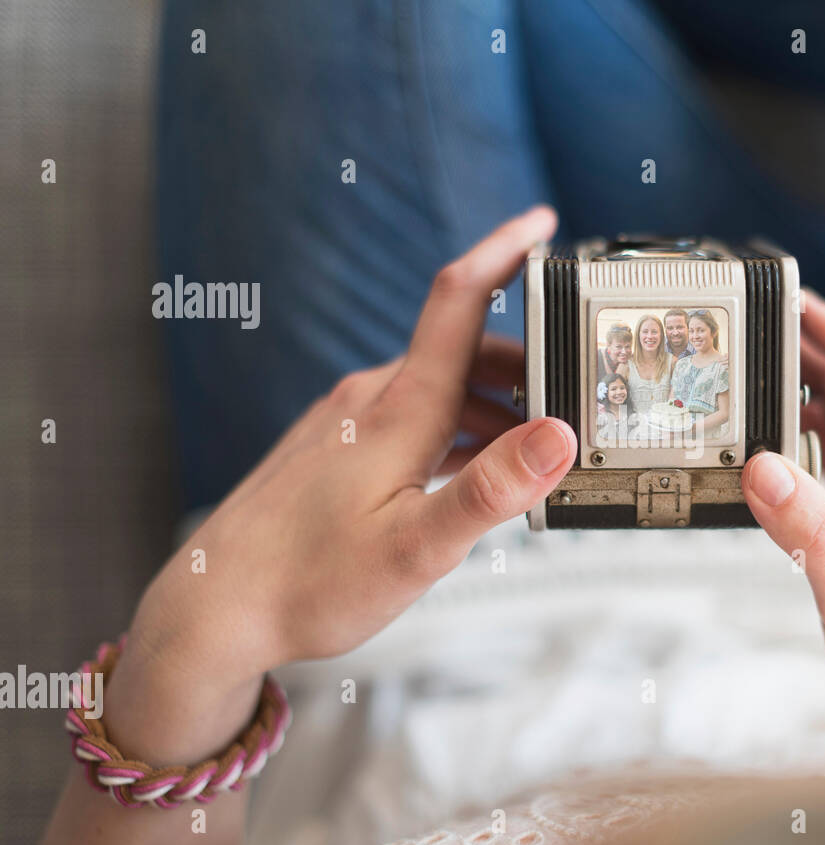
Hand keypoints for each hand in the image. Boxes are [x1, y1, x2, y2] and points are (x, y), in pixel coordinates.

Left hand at [114, 207, 574, 757]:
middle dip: (526, 368)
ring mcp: (348, 420)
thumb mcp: (417, 548)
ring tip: (531, 461)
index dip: (504, 250)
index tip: (542, 220)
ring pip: (440, 389)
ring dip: (494, 410)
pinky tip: (468, 478)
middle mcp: (371, 400)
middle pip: (464, 351)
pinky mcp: (335, 445)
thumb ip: (491, 490)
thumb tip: (557, 437)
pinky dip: (456, 434)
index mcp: (400, 411)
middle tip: (573, 405)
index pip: (459, 300)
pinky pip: (412, 418)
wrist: (213, 607)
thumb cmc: (308, 584)